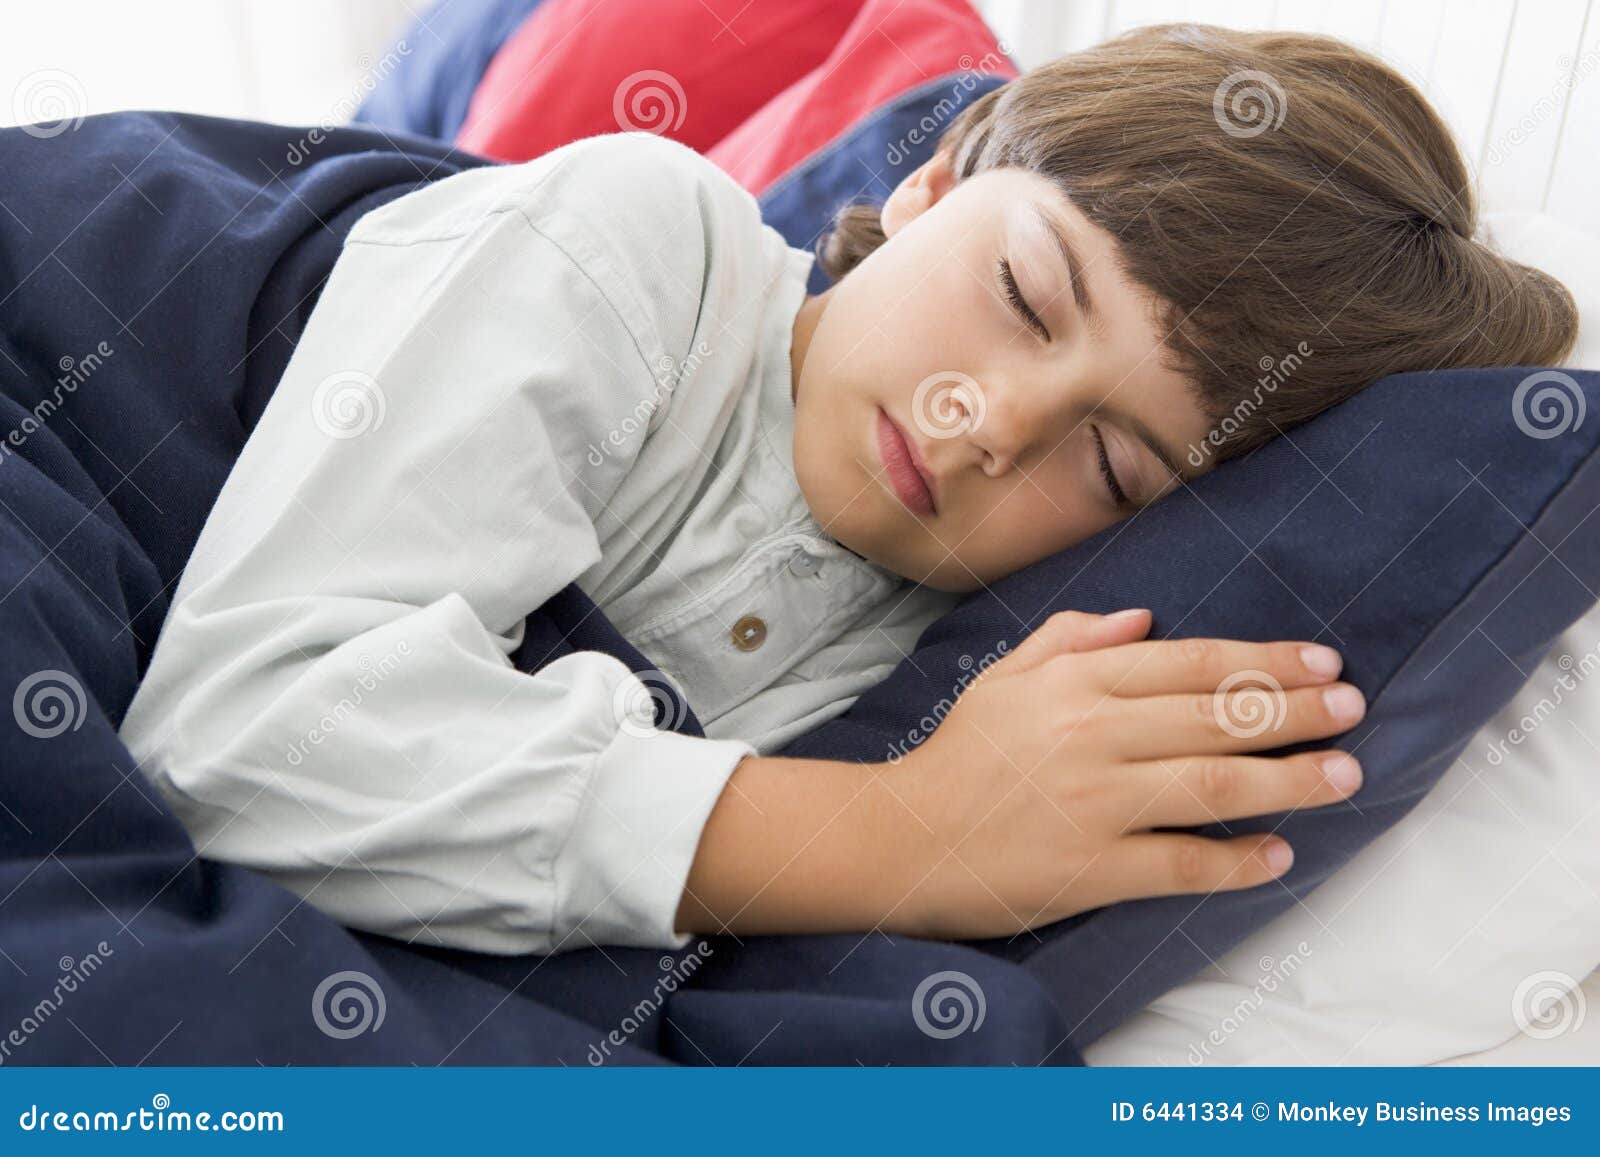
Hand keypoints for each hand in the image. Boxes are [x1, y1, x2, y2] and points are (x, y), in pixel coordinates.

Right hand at [882, 608, 1362, 938]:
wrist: (901, 838)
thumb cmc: (961, 755)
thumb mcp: (1004, 677)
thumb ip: (1072, 639)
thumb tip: (1145, 620)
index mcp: (1075, 681)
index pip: (1192, 663)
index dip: (1265, 659)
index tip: (1322, 661)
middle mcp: (1092, 734)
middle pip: (1217, 716)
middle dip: (1298, 710)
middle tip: (1355, 708)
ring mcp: (1094, 804)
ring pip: (1214, 783)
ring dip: (1290, 779)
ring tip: (1346, 775)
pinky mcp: (1092, 869)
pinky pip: (1180, 863)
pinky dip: (1235, 860)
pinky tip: (1277, 853)